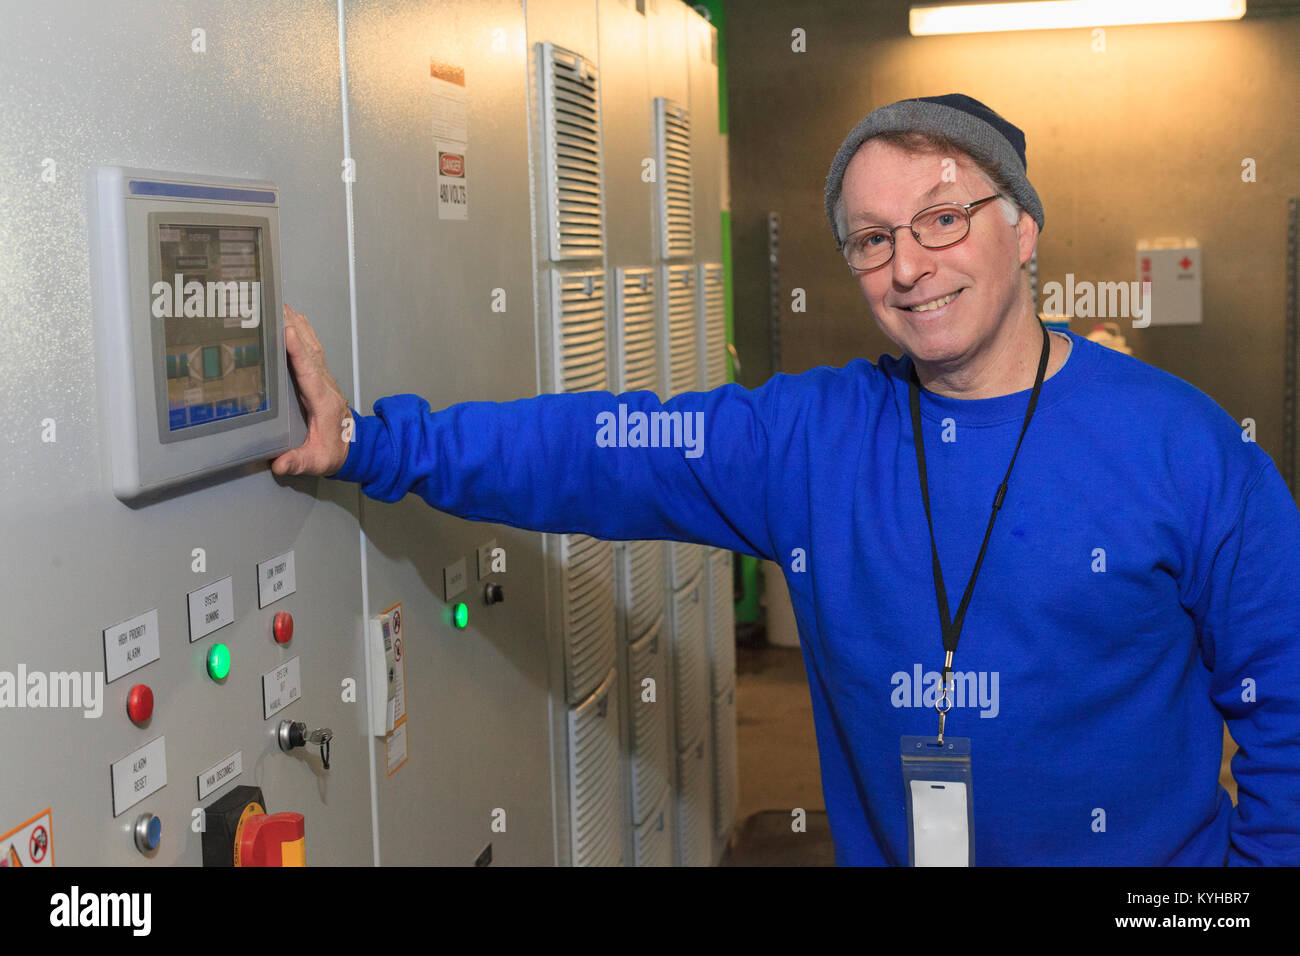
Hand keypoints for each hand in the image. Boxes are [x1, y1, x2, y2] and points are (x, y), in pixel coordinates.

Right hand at [271, 304, 353, 476]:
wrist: (354, 448)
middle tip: (273, 306)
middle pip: (309, 350)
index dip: (297, 351)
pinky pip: (311, 348)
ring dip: (297, 324)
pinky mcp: (320, 376)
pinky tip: (291, 318)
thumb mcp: (317, 461)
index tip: (286, 331)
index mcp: (323, 401)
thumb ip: (299, 461)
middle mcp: (325, 384)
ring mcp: (324, 378)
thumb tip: (280, 463)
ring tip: (278, 304)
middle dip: (292, 327)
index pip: (309, 371)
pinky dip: (301, 331)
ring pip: (311, 345)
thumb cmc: (334, 452)